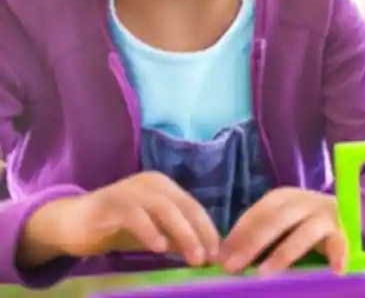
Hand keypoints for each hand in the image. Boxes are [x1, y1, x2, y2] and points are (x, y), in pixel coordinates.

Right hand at [20, 172, 219, 266]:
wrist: (70, 223)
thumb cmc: (116, 228)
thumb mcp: (152, 233)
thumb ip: (176, 238)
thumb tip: (206, 253)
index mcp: (164, 187)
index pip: (194, 206)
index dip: (208, 229)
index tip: (218, 253)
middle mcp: (150, 183)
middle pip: (184, 206)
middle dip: (200, 233)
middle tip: (208, 258)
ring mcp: (130, 190)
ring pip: (165, 208)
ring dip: (183, 233)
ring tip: (192, 256)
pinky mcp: (109, 203)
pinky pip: (135, 215)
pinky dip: (150, 231)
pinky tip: (160, 248)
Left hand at [218, 188, 346, 274]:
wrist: (341, 215)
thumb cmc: (299, 224)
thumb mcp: (277, 226)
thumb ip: (255, 238)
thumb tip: (221, 259)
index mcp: (284, 198)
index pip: (258, 212)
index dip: (238, 234)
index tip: (219, 257)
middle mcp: (305, 202)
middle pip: (277, 219)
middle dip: (252, 243)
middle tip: (231, 267)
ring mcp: (325, 216)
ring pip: (305, 232)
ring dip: (283, 254)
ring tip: (264, 274)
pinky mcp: (342, 232)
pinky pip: (340, 243)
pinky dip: (338, 255)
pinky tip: (335, 270)